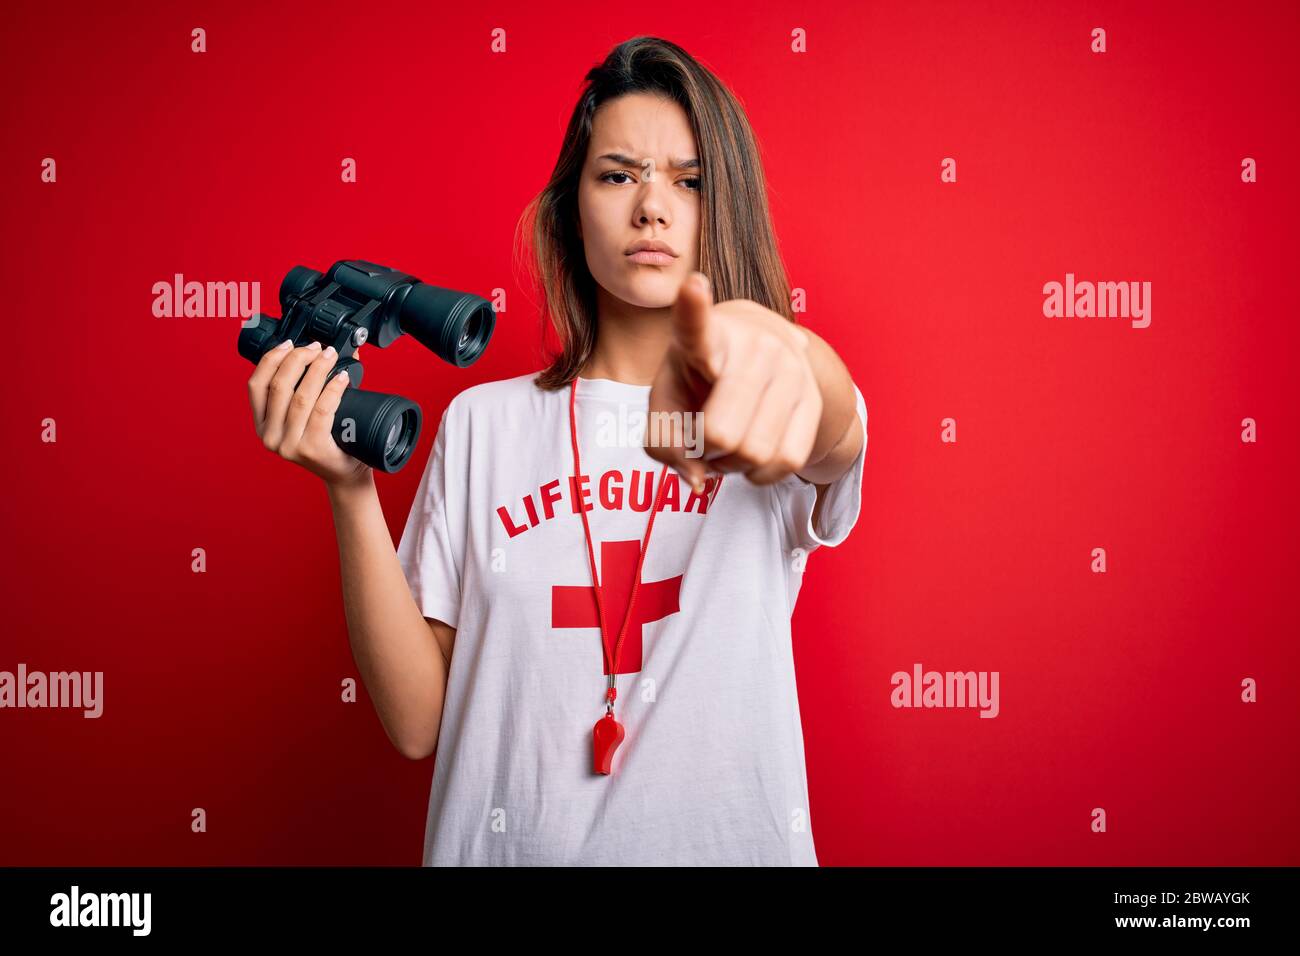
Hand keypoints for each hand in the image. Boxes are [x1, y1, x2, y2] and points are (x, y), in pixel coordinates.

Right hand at [247, 340, 372, 489]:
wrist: (344, 473)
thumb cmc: (328, 441)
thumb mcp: (305, 415)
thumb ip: (303, 387)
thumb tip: (324, 350)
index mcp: (262, 424)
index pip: (256, 385)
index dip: (271, 359)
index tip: (289, 344)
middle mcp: (270, 436)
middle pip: (279, 386)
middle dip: (299, 359)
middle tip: (318, 348)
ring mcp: (289, 445)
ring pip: (301, 396)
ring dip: (317, 369)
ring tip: (330, 356)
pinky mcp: (311, 448)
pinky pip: (322, 409)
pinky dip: (333, 388)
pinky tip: (342, 377)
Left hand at [645, 271, 821, 489]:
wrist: (756, 360)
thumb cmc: (696, 381)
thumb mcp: (665, 404)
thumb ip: (662, 443)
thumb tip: (696, 479)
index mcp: (704, 336)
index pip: (696, 323)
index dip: (693, 306)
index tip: (692, 285)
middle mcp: (753, 344)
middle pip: (720, 433)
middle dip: (703, 453)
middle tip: (702, 439)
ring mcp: (790, 367)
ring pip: (755, 453)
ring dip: (731, 466)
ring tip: (725, 445)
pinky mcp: (814, 398)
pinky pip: (787, 460)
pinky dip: (760, 474)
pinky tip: (750, 459)